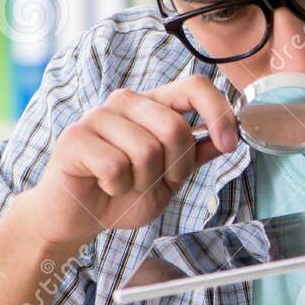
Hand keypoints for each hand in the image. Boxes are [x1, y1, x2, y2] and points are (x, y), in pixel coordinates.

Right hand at [14, 77, 238, 252]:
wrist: (77, 217)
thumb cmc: (122, 194)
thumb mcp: (170, 178)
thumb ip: (196, 155)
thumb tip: (230, 136)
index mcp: (153, 105)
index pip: (194, 87)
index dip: (218, 113)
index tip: (229, 143)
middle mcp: (126, 102)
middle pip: (175, 128)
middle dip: (175, 167)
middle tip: (154, 182)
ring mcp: (98, 116)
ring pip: (147, 150)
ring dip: (143, 182)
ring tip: (125, 184)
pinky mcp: (75, 137)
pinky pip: (116, 166)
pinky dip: (117, 187)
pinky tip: (105, 185)